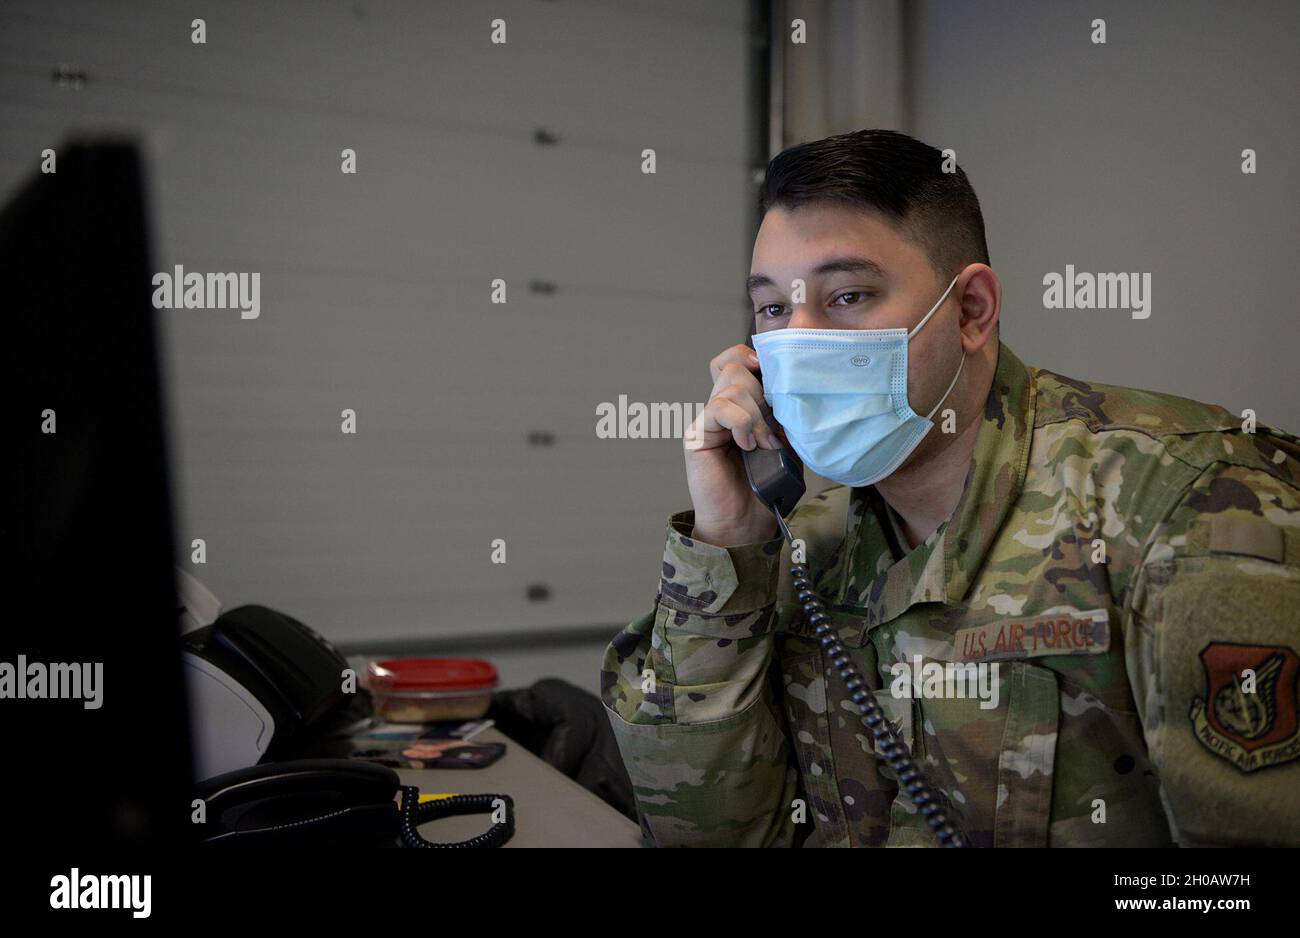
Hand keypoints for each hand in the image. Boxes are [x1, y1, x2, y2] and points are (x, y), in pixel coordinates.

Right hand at [683, 344, 782, 545]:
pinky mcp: (698, 434)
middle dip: (764, 392)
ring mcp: (708, 419)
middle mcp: (722, 407)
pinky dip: (741, 423)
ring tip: (765, 443)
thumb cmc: (766, 488)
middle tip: (775, 426)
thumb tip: (795, 388)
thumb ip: (785, 415)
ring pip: (732, 382)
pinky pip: (720, 407)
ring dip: (756, 412)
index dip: (756, 357)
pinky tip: (747, 445)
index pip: (738, 359)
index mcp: (742, 405)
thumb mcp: (787, 444)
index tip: (780, 377)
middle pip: (737, 366)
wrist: (745, 524)